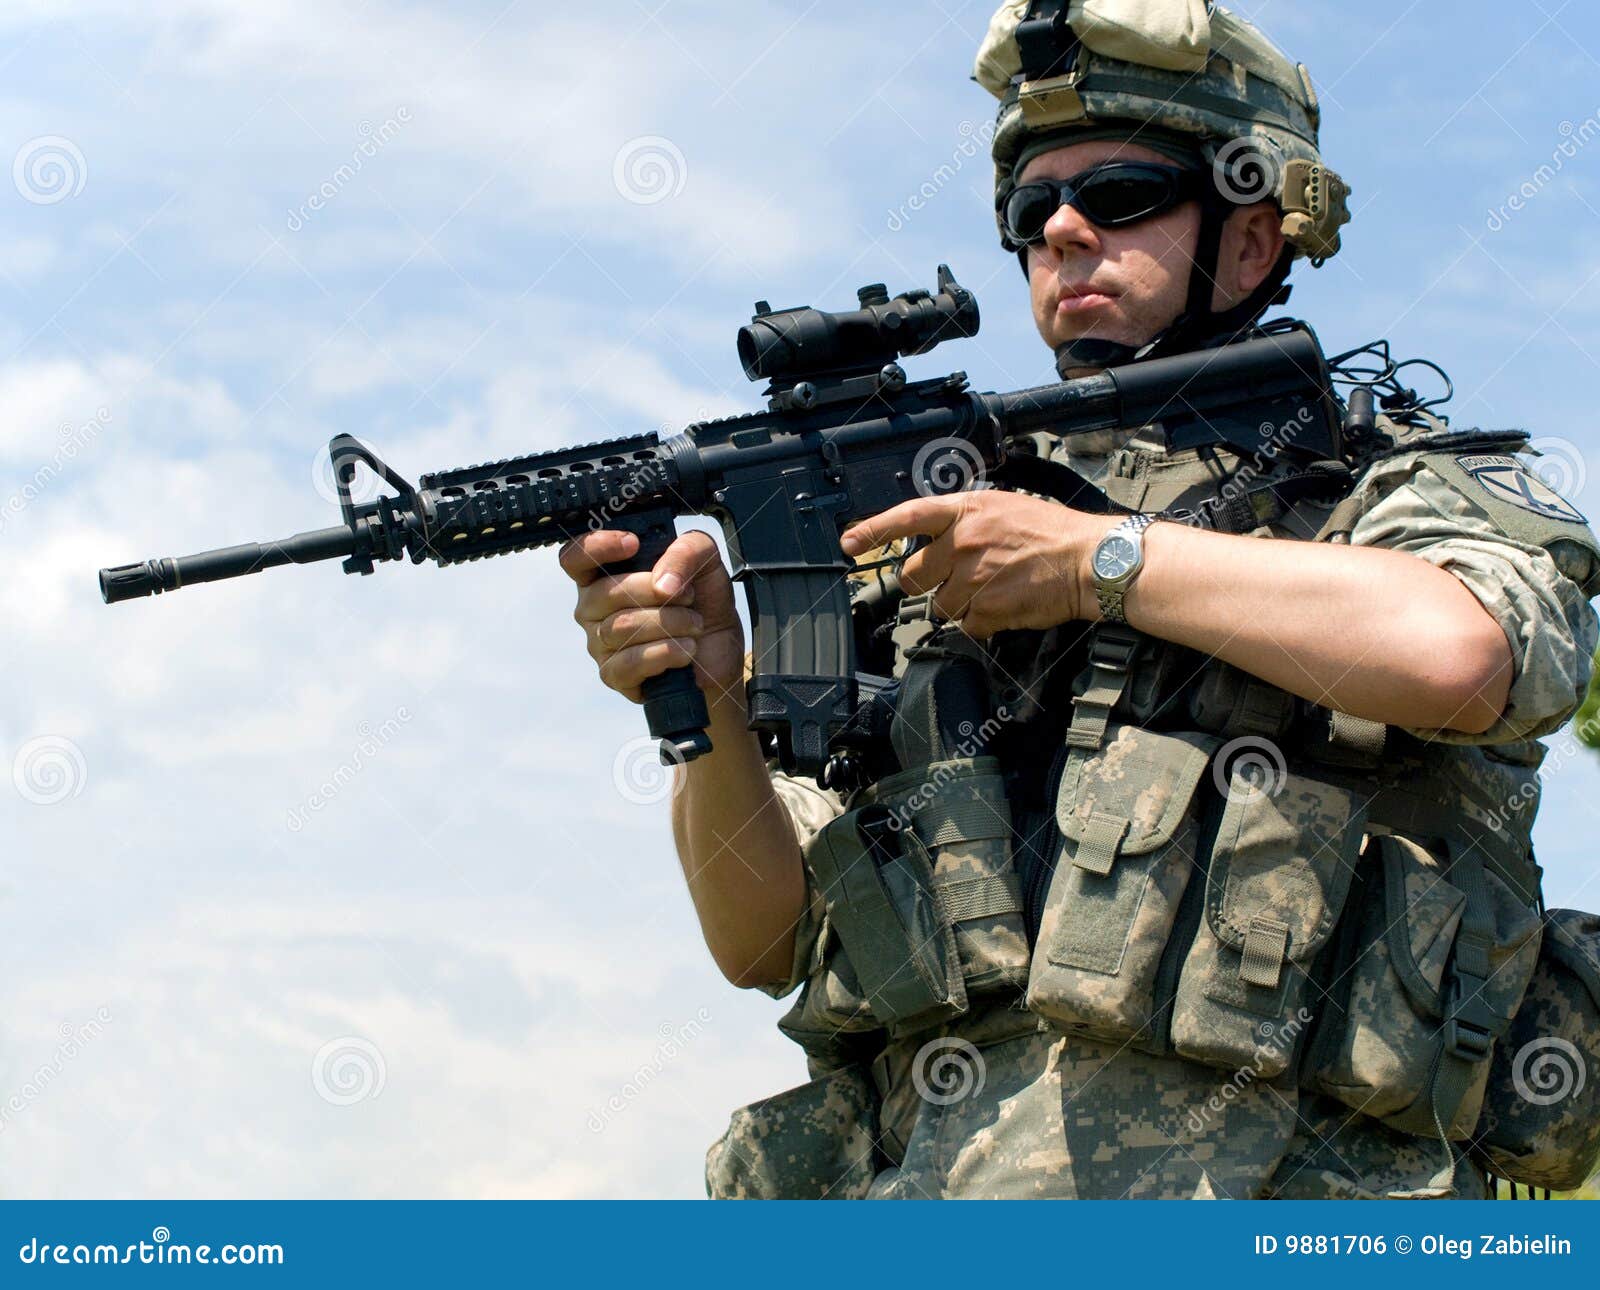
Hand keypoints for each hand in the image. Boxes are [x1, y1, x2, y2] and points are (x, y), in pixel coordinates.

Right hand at [560, 529, 746, 712]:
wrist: (720, 647)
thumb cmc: (703, 599)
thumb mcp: (704, 559)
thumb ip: (685, 550)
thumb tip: (661, 583)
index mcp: (603, 574)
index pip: (574, 557)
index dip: (596, 547)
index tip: (633, 544)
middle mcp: (593, 608)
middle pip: (605, 592)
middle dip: (655, 592)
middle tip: (688, 597)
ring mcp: (599, 643)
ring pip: (622, 626)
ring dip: (671, 622)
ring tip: (695, 625)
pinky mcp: (614, 675)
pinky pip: (630, 662)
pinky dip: (666, 653)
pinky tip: (686, 650)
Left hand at [840, 491, 1117, 637]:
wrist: (1088, 560)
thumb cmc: (1051, 532)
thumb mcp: (1002, 507)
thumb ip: (965, 520)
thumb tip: (938, 538)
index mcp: (965, 511)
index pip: (906, 517)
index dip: (873, 530)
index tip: (849, 542)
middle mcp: (962, 542)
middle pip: (914, 575)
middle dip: (928, 582)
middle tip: (956, 579)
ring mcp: (972, 577)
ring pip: (940, 605)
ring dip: (960, 604)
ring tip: (992, 589)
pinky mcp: (986, 609)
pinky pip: (967, 625)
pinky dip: (982, 622)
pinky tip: (1004, 604)